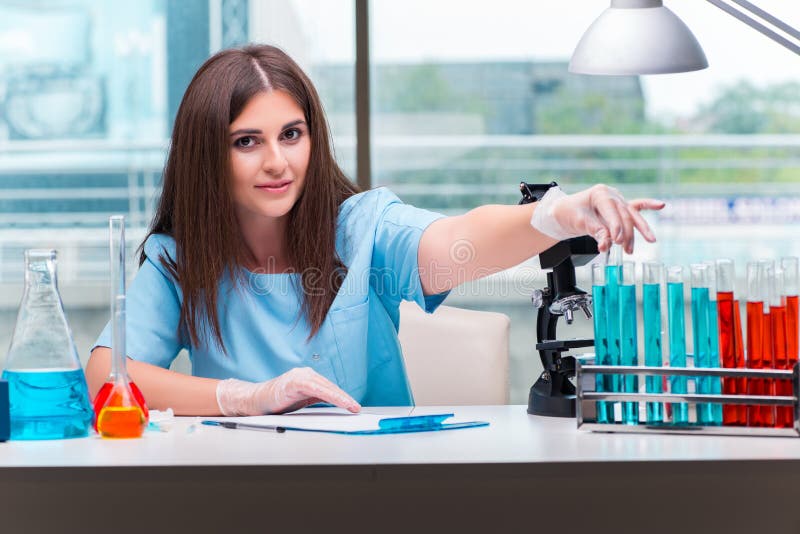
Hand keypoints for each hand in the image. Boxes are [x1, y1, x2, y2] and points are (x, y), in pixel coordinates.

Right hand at [216, 367, 360, 415]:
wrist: (255, 401)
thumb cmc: (276, 401)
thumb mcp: (301, 400)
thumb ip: (316, 398)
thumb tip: (334, 404)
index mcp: (308, 378)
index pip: (330, 388)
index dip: (343, 397)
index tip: (354, 407)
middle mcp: (306, 374)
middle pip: (330, 387)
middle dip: (345, 398)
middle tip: (357, 408)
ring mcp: (300, 376)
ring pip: (325, 387)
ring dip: (340, 397)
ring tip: (351, 406)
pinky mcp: (294, 382)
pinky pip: (315, 388)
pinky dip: (328, 395)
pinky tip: (336, 400)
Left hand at [531, 184, 664, 253]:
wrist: (563, 212)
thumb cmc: (568, 213)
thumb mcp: (579, 222)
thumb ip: (595, 231)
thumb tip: (606, 244)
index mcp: (600, 193)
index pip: (612, 211)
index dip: (615, 226)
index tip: (616, 240)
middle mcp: (611, 195)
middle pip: (625, 215)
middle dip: (626, 233)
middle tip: (624, 248)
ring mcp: (618, 200)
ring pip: (631, 216)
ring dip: (635, 233)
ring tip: (632, 248)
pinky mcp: (620, 208)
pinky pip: (637, 207)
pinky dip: (649, 206)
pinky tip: (661, 205)